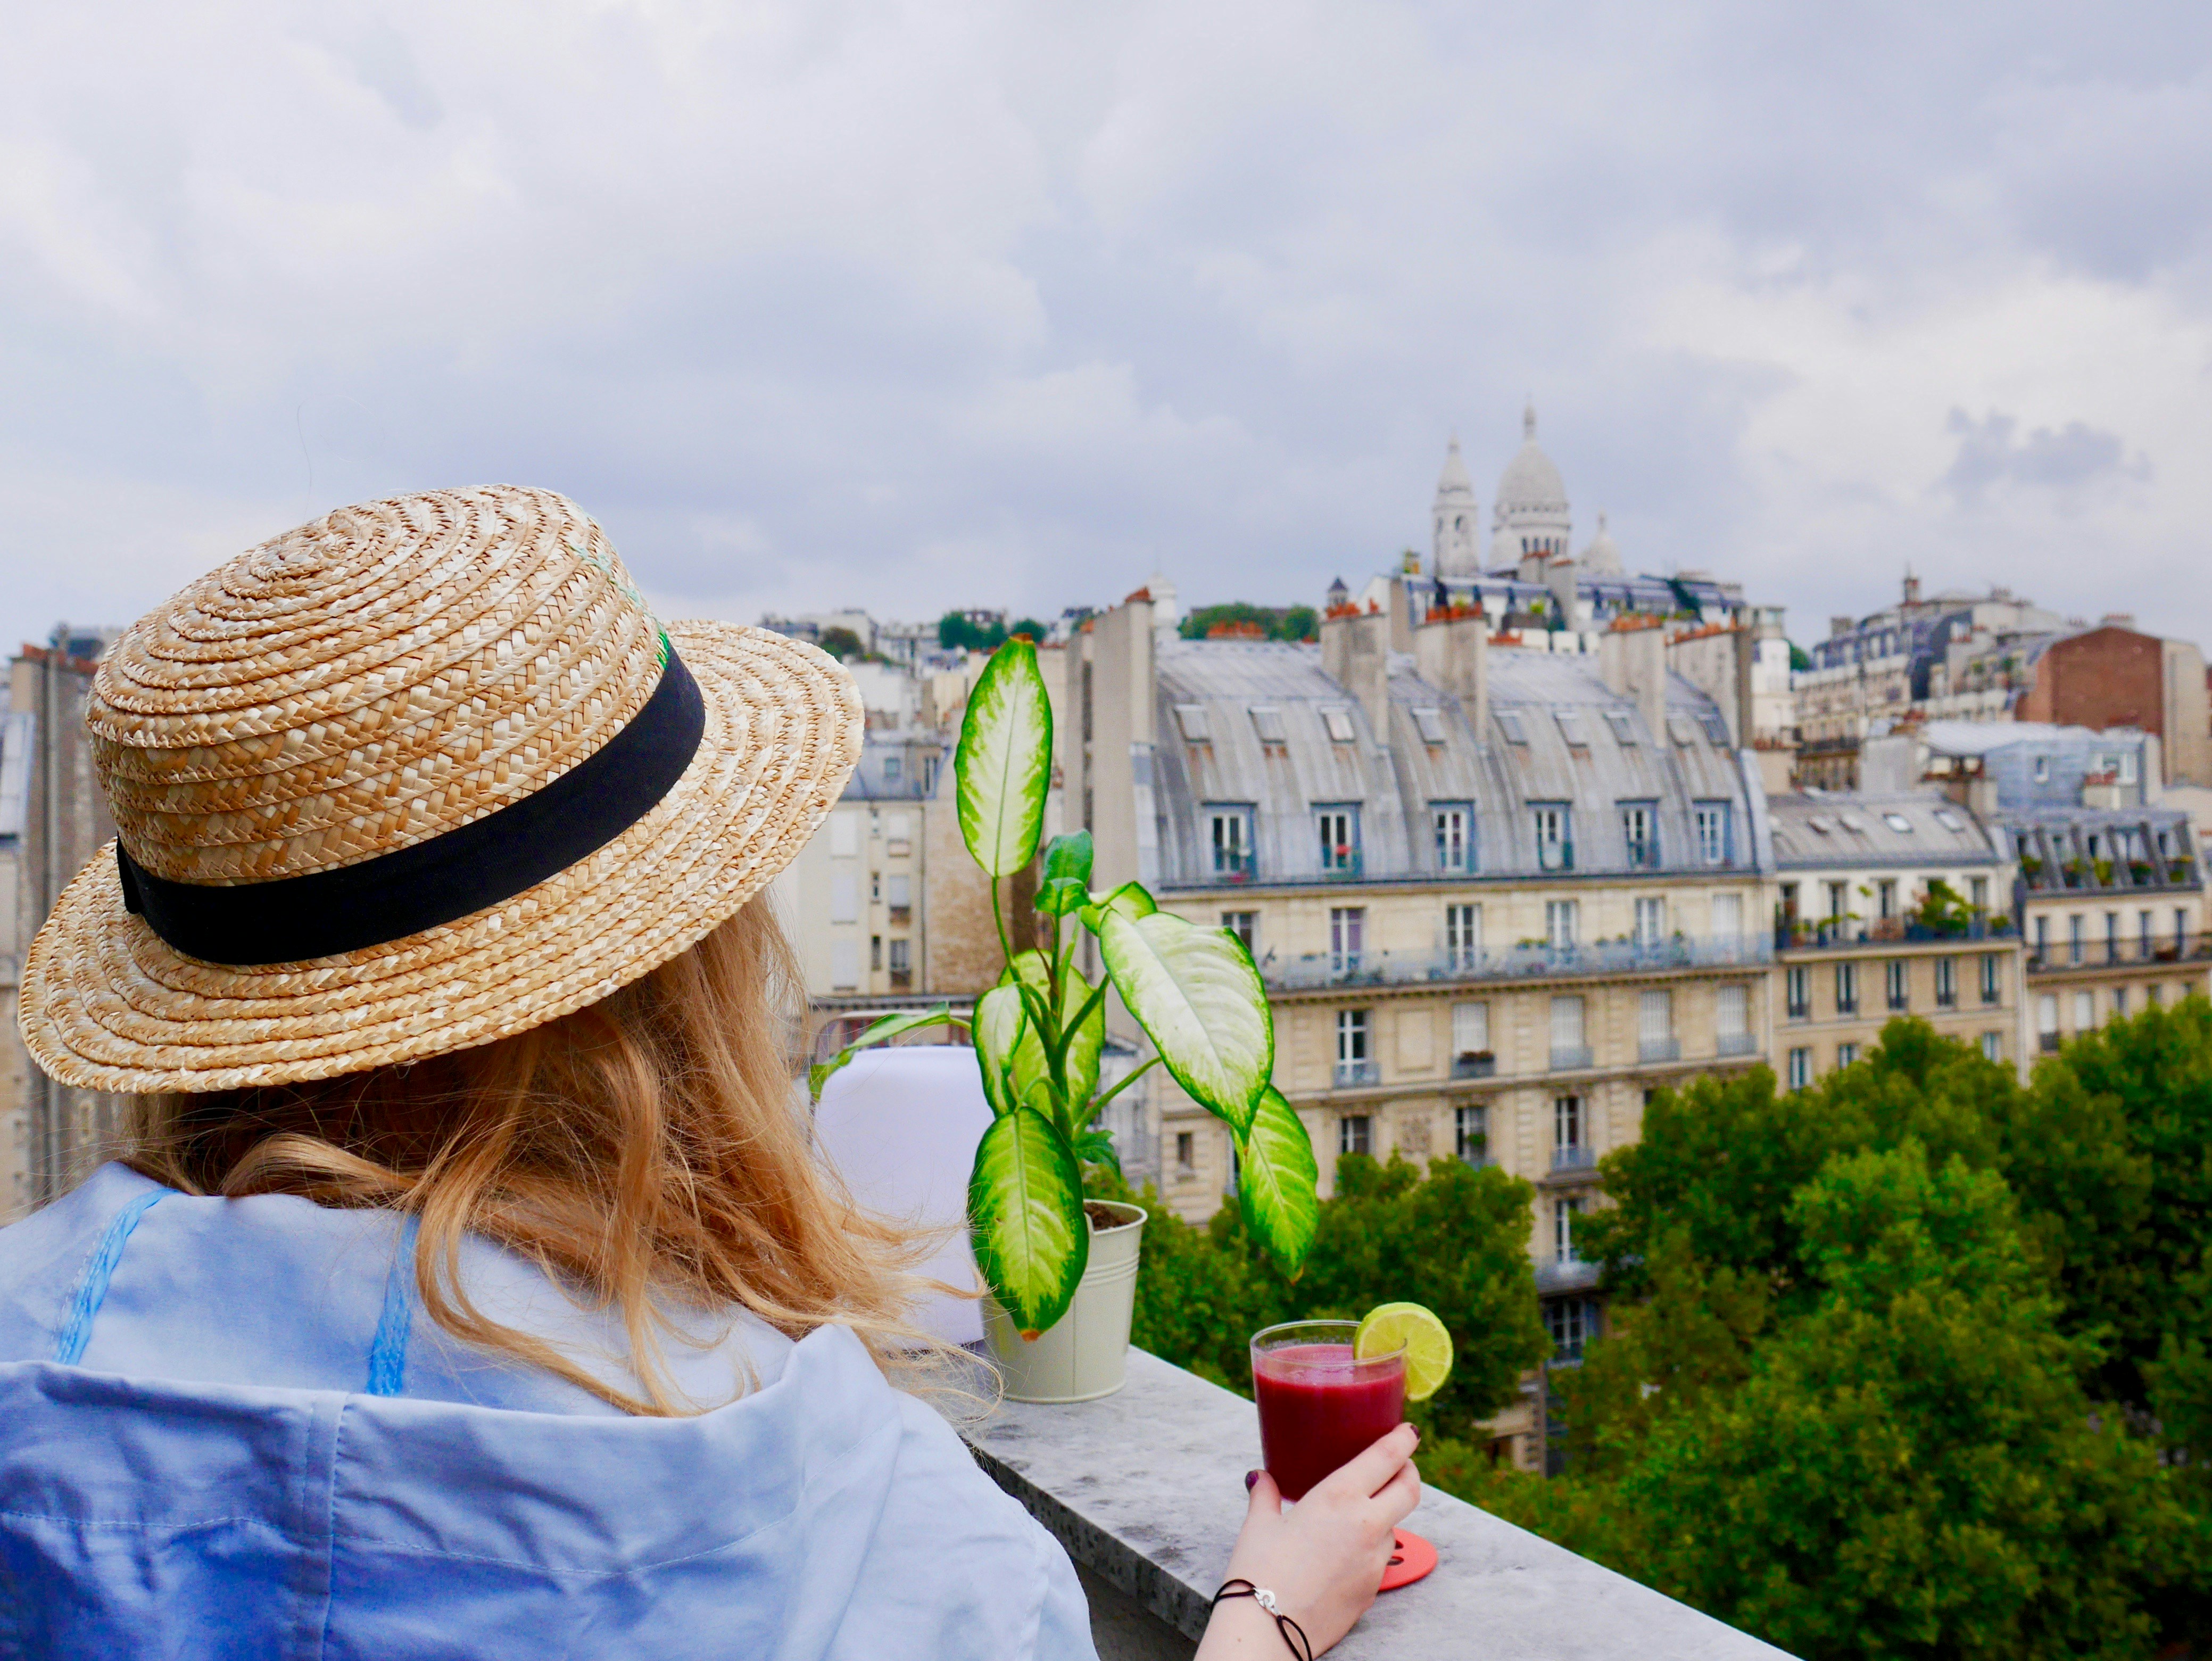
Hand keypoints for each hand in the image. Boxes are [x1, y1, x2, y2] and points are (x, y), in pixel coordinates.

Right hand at [1193, 1424, 1420, 1657]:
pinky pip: (1380, 1558)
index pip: (1388, 1458)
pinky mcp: (1373, 1588)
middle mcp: (1366, 1525)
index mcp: (1340, 1497)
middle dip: (1409, 1472)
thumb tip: (1261, 1478)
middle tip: (1398, 1465)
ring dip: (1386, 1513)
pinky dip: (1370, 1547)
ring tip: (1358, 1512)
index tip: (1409, 1431)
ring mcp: (1374, 1560)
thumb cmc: (1260, 1571)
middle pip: (1410, 1489)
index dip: (1404, 1440)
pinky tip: (1345, 1551)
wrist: (1269, 1628)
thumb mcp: (1260, 1524)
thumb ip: (1266, 1494)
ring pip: (1395, 1525)